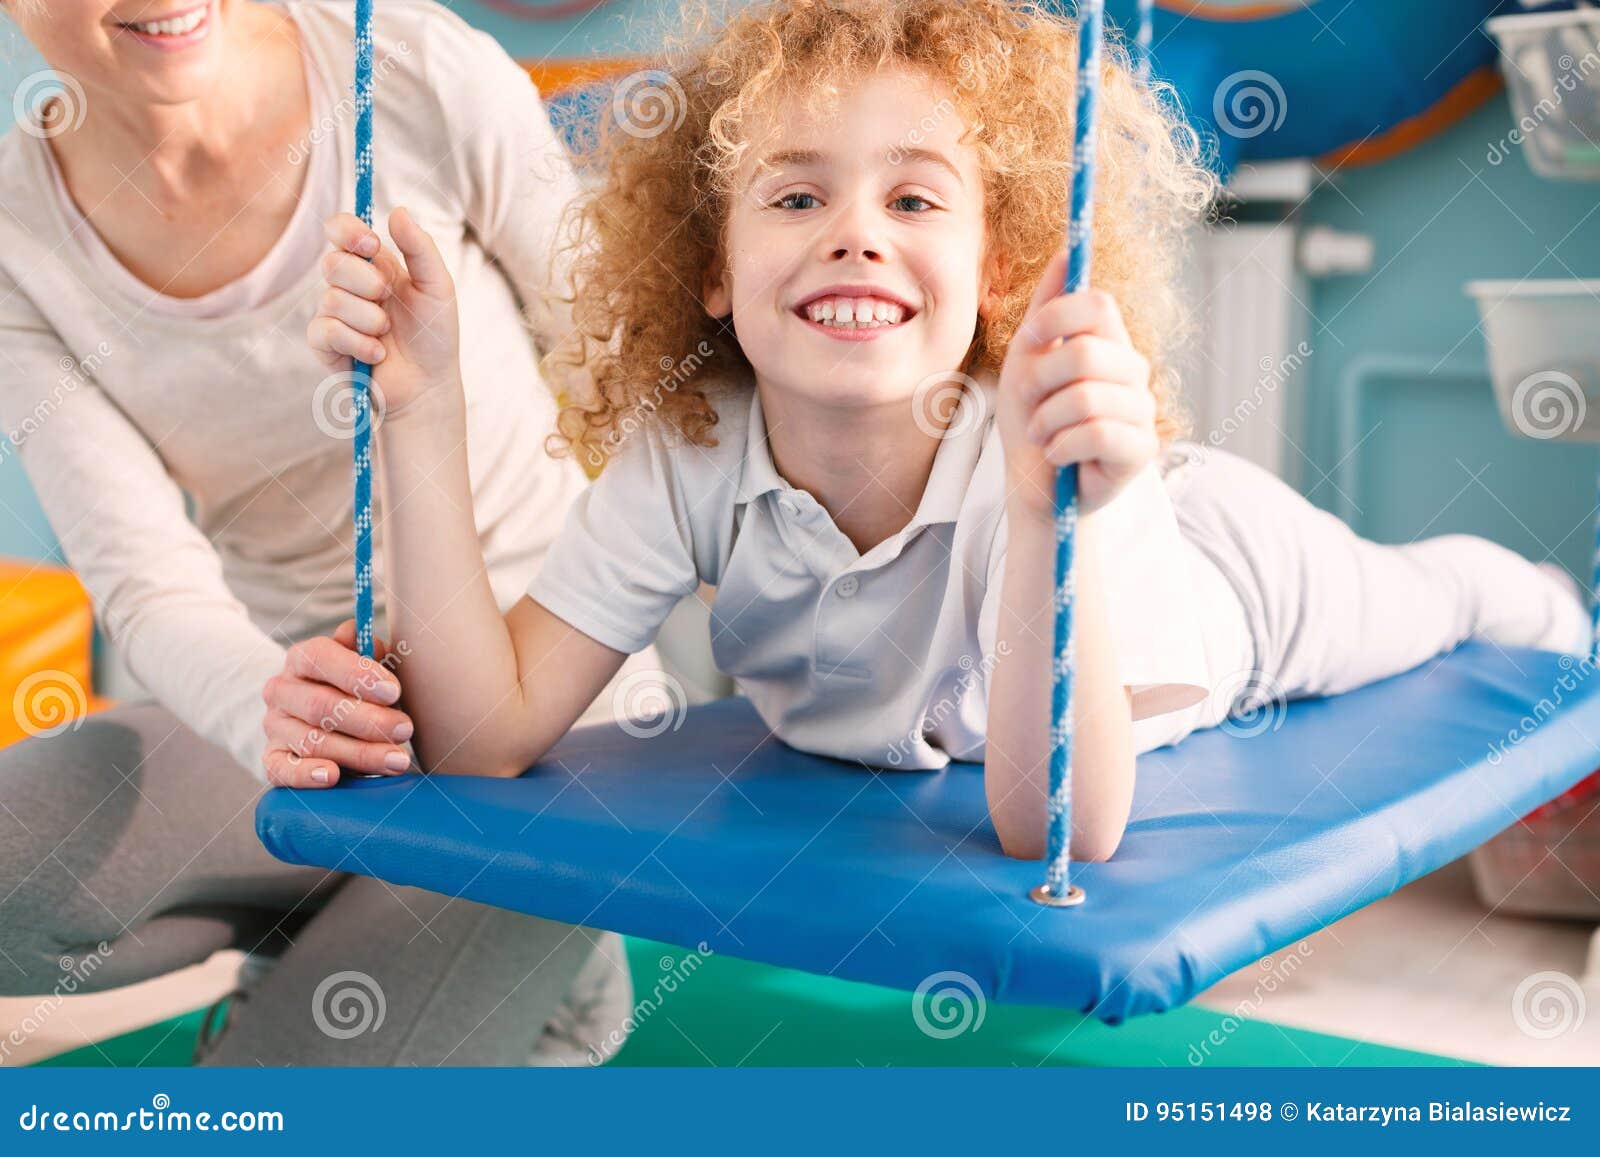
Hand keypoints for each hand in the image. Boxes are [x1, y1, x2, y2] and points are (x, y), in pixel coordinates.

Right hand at [261, 620, 414, 787]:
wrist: (326, 721)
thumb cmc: (355, 688)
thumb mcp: (366, 664)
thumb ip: (370, 651)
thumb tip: (373, 643)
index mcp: (302, 658)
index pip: (321, 657)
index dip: (357, 674)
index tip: (394, 691)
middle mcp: (281, 690)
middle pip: (321, 705)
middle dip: (369, 720)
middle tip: (405, 729)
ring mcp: (274, 726)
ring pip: (312, 741)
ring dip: (358, 753)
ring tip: (396, 760)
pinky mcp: (272, 759)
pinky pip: (282, 770)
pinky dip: (306, 775)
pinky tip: (332, 776)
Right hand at [308, 207, 460, 416]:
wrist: (428, 385)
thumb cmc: (434, 335)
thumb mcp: (438, 287)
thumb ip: (421, 248)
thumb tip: (398, 210)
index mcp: (373, 264)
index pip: (340, 229)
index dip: (347, 231)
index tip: (371, 245)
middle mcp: (348, 284)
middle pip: (332, 262)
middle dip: (366, 283)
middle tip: (389, 300)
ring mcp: (333, 313)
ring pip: (332, 299)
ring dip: (369, 320)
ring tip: (387, 335)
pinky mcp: (324, 344)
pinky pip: (326, 331)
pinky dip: (359, 344)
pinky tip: (378, 355)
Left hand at [996, 249, 1157, 519]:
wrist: (1035, 487)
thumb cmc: (1031, 422)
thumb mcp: (1025, 360)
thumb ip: (1045, 310)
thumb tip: (1066, 250)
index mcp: (1107, 342)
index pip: (1098, 303)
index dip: (1056, 318)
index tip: (1029, 341)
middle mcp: (1132, 370)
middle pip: (1086, 352)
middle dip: (1040, 380)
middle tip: (1029, 403)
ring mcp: (1142, 409)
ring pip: (1086, 397)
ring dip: (1046, 421)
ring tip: (1043, 435)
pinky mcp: (1142, 449)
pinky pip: (1096, 433)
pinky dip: (1061, 446)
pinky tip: (1058, 455)